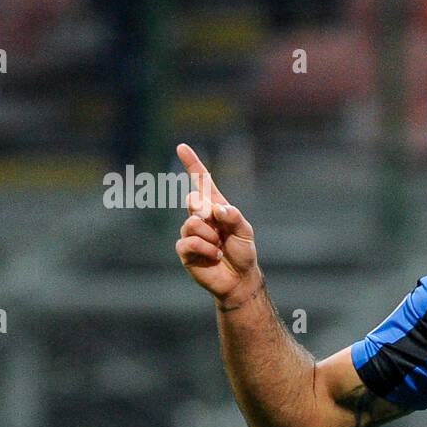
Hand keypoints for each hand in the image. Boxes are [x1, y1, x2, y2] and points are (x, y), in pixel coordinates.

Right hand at [175, 143, 261, 307]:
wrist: (239, 279)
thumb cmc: (242, 252)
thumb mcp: (245, 231)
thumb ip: (233, 216)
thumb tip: (216, 209)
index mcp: (215, 208)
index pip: (203, 183)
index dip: (193, 165)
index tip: (182, 147)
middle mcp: (200, 217)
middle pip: (193, 200)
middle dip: (206, 211)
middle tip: (218, 227)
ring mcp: (191, 233)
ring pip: (192, 223)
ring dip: (210, 237)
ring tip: (219, 248)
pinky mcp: (185, 250)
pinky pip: (189, 242)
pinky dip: (206, 249)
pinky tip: (215, 257)